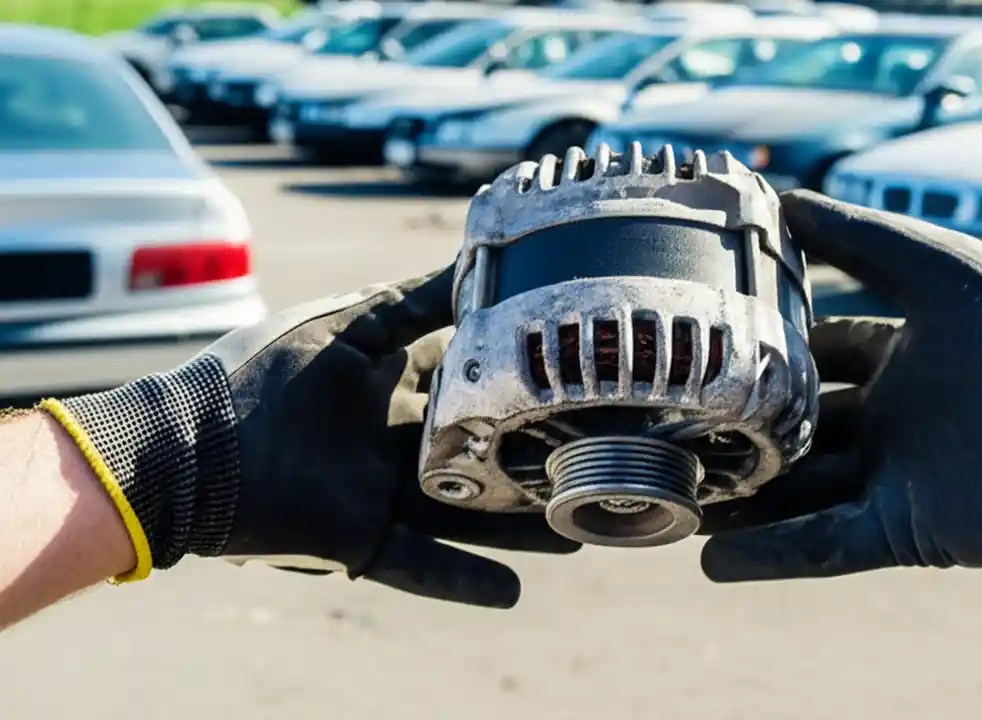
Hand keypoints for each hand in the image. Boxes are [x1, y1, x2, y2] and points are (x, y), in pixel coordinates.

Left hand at [42, 266, 576, 607]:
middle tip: (592, 471)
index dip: (518, 392)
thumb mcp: (352, 324)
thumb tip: (480, 260)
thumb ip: (416, 300)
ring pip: (466, 515)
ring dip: (518, 531)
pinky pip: (422, 565)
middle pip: (479, 459)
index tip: (573, 390)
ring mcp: (380, 495)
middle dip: (531, 469)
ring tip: (577, 537)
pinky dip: (463, 580)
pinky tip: (511, 592)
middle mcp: (394, 443)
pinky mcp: (358, 538)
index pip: (470, 391)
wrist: (188, 445)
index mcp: (391, 387)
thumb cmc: (265, 372)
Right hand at [701, 191, 981, 607]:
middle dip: (740, 434)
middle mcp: (893, 420)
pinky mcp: (907, 533)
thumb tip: (780, 200)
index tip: (704, 349)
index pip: (817, 356)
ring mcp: (897, 480)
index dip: (765, 354)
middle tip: (672, 434)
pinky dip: (772, 555)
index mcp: (901, 357)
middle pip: (798, 430)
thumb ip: (860, 236)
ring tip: (672, 504)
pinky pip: (825, 545)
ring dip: (740, 503)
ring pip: (798, 494)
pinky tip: (713, 560)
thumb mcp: (935, 267)